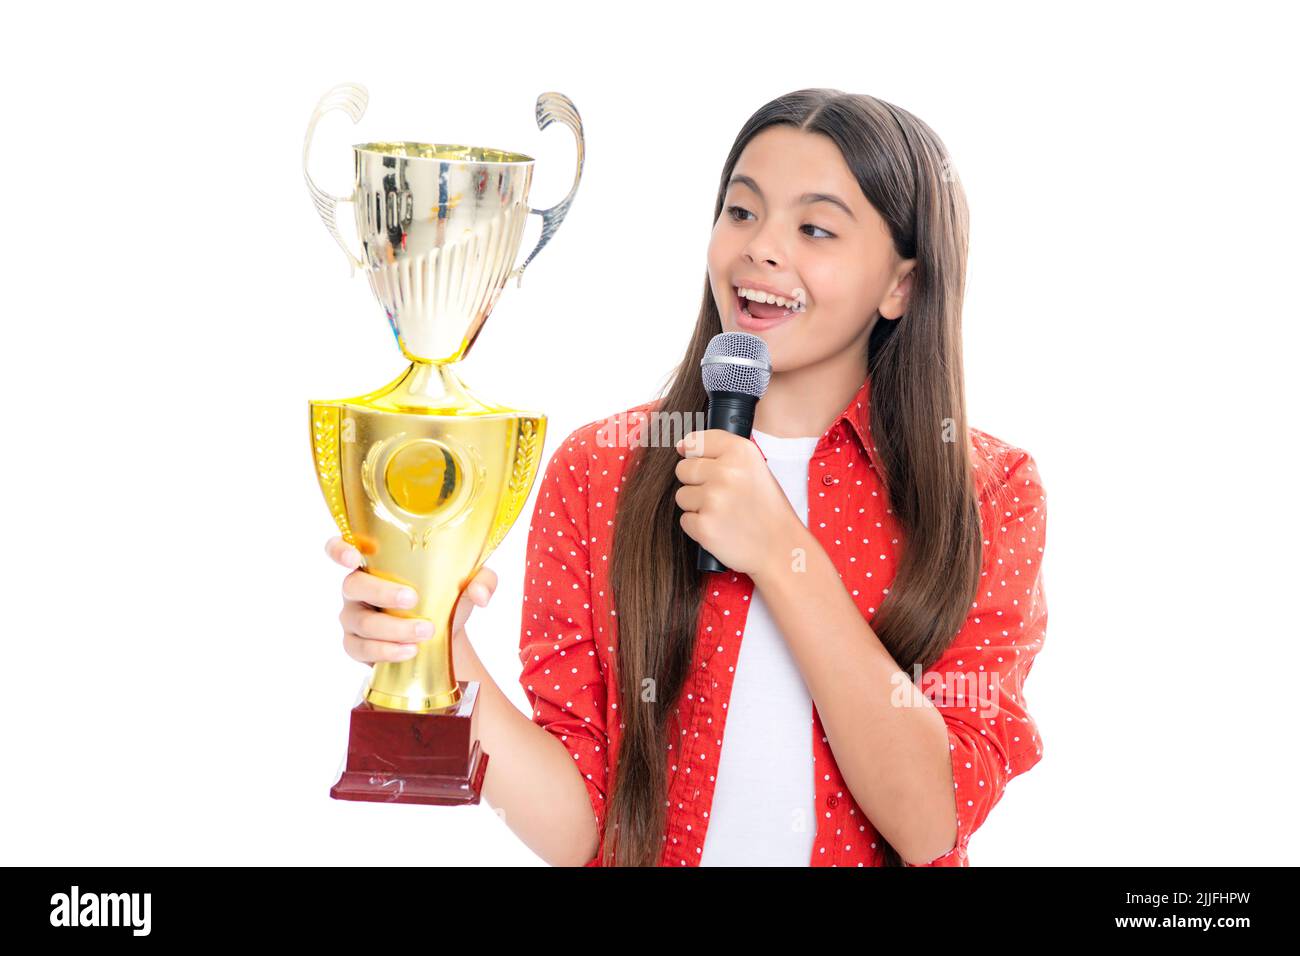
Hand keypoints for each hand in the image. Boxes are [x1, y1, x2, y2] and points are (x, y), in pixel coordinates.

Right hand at [325, 535, 497, 666]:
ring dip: (392, 629)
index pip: (342, 549)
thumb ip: (481, 579)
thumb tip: (481, 595)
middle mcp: (358, 587)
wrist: (445, 635)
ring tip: (425, 633)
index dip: (339, 550)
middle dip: (382, 593)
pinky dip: (385, 651)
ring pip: (360, 622)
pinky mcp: (357, 645)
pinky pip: (360, 649)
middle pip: (353, 586)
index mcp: (377, 562)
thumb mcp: (469, 581)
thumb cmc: (447, 596)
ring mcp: (354, 617)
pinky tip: (409, 652)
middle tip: (414, 600)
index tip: (353, 557)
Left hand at [673, 429, 805, 577]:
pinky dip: (699, 525)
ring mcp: (713, 499)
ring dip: (697, 505)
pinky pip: (685, 519)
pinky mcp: (704, 525)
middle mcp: (726, 472)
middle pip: (684, 469)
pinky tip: (721, 527)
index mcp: (741, 452)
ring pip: (682, 495)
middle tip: (722, 495)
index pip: (696, 442)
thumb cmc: (767, 507)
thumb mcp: (755, 467)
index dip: (697, 455)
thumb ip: (721, 451)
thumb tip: (681, 446)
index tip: (704, 465)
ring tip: (724, 513)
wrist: (780, 547)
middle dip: (697, 483)